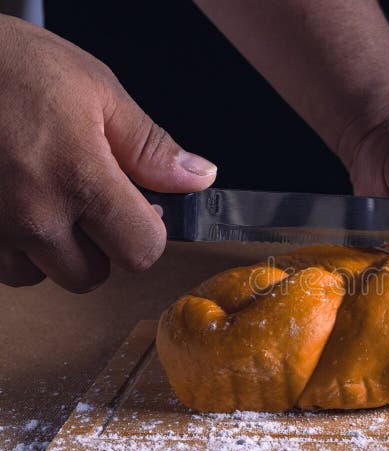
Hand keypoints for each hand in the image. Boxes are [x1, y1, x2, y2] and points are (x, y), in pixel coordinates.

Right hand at [0, 16, 215, 291]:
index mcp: (79, 178)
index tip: (142, 209)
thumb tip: (198, 178)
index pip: (141, 250)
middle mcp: (33, 215)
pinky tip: (17, 207)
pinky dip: (16, 249)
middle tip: (92, 203)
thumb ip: (150, 145)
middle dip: (102, 247)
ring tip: (49, 200)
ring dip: (54, 251)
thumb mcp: (96, 89)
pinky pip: (2, 267)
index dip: (149, 232)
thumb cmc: (13, 64)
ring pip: (42, 275)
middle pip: (91, 275)